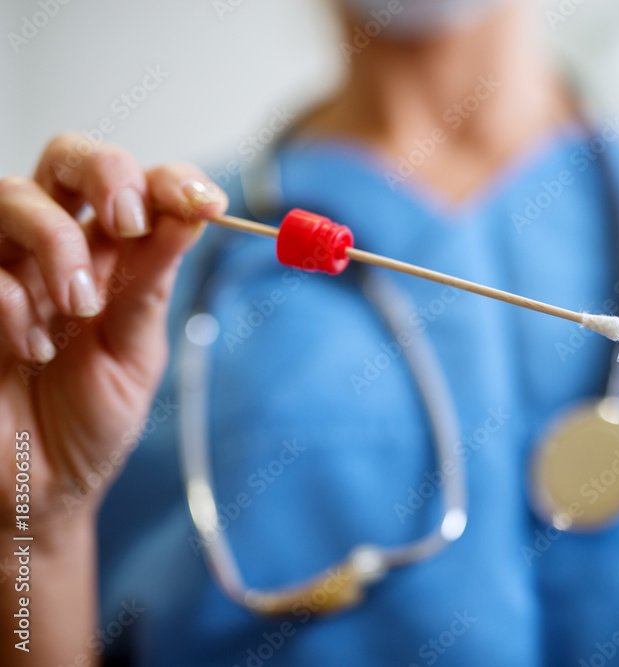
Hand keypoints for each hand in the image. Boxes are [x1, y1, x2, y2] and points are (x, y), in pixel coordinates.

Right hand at [0, 133, 226, 530]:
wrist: (41, 490)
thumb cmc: (88, 422)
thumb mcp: (135, 354)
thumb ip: (152, 285)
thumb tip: (193, 214)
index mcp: (110, 259)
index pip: (138, 187)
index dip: (171, 180)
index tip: (207, 203)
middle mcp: (54, 250)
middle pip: (66, 157)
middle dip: (105, 173)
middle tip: (129, 222)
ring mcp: (3, 270)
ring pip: (11, 195)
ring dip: (57, 242)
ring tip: (80, 306)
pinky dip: (11, 301)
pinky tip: (33, 350)